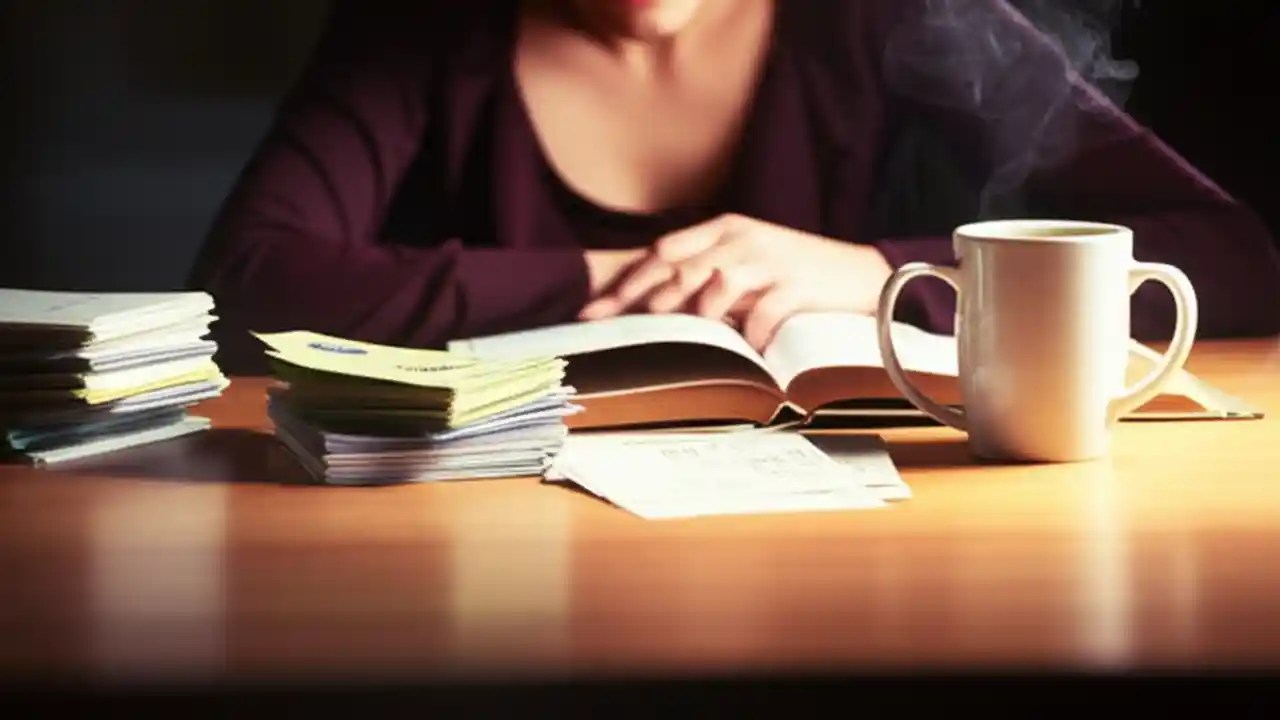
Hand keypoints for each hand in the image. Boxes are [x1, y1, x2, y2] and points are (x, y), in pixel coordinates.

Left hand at [580, 214, 892, 348]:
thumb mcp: (751, 262)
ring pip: (713, 287)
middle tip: (610, 330)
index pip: (664, 253)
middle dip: (640, 301)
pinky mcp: (796, 284)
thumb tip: (658, 301)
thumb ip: (709, 271)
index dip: (627, 282)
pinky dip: (747, 337)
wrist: (865, 275)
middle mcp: (743, 239)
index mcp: (726, 228)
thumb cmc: (800, 275)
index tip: (594, 309)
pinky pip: (760, 313)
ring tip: (673, 343)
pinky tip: (743, 355)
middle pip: (678, 269)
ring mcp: (769, 260)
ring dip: (691, 319)